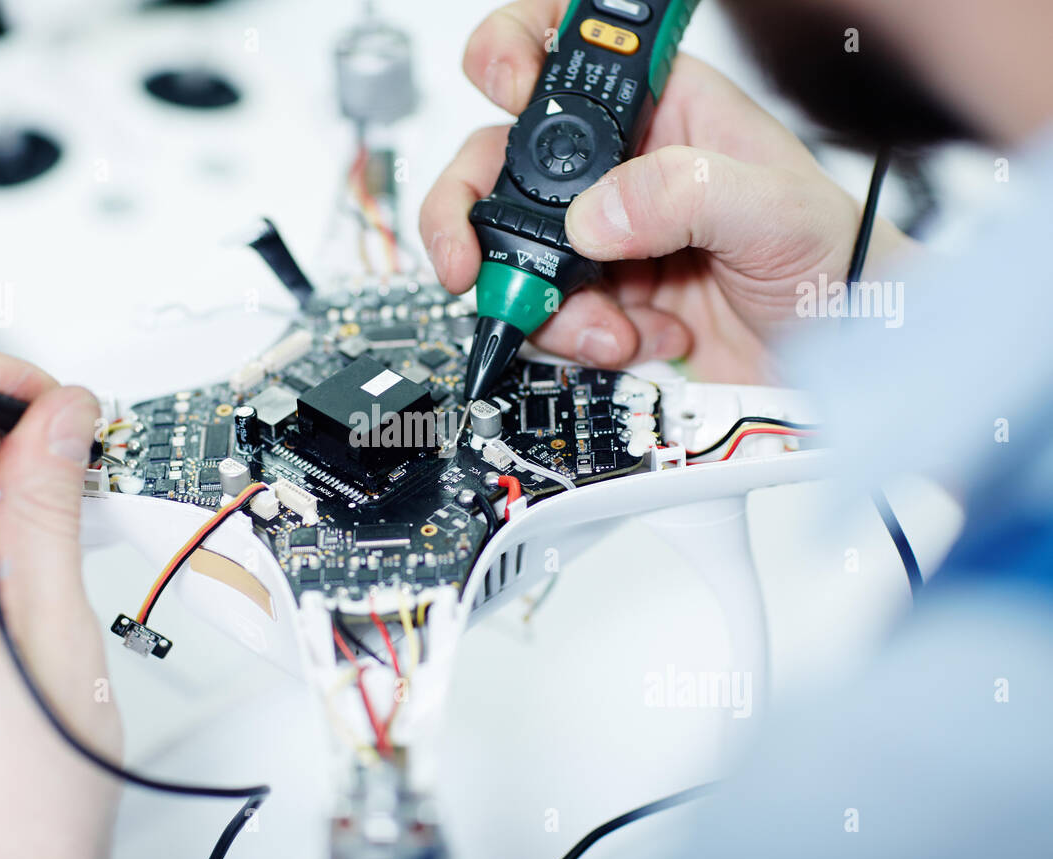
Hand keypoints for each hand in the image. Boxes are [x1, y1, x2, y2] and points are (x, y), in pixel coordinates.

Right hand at [420, 0, 914, 381]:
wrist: (837, 360)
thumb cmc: (831, 261)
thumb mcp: (777, 210)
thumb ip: (687, 193)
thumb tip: (594, 214)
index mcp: (660, 109)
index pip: (565, 51)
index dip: (513, 50)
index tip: (500, 85)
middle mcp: (616, 170)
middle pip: (500, 161)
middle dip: (473, 210)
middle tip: (470, 256)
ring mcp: (600, 240)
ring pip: (512, 251)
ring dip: (548, 302)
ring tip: (615, 322)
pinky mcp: (596, 301)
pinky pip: (544, 316)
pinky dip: (580, 339)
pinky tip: (638, 336)